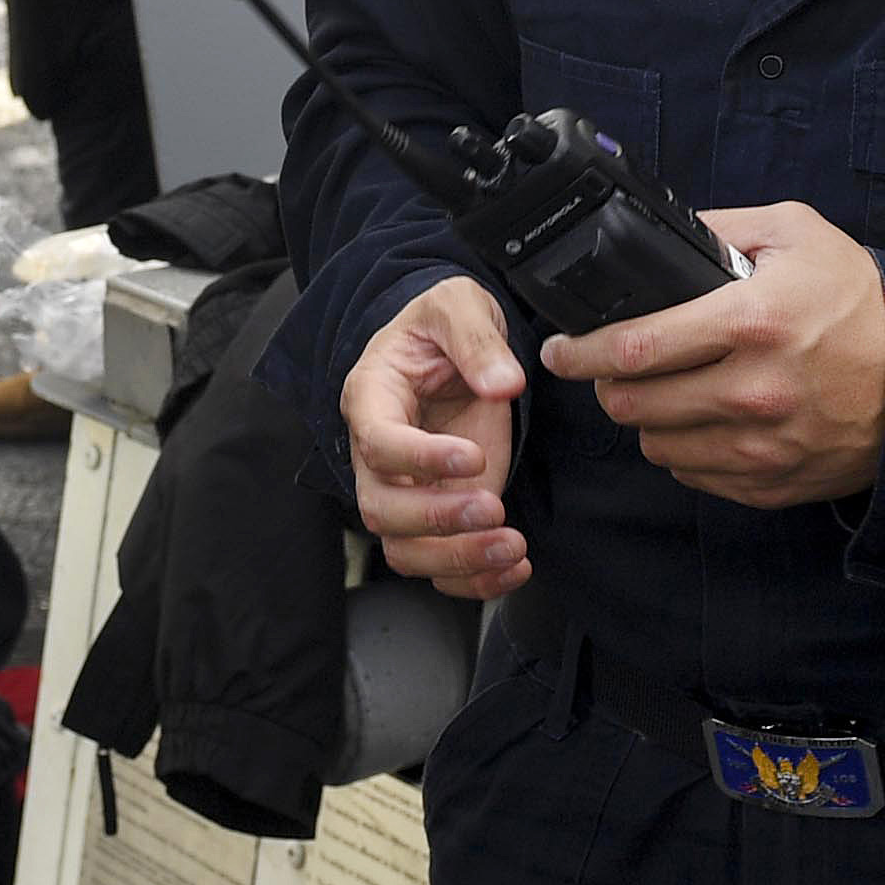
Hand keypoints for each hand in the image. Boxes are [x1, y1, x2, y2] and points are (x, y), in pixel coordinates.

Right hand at [343, 277, 531, 598]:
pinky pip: (438, 564)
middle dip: (436, 520)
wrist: (451, 346)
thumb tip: (502, 383)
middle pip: (381, 509)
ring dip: (457, 559)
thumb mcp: (459, 305)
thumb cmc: (443, 323)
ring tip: (513, 549)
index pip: (378, 442)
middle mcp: (378, 453)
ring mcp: (408, 489)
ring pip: (405, 549)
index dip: (420, 458)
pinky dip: (473, 579)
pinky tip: (513, 568)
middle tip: (493, 508)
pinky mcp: (438, 511)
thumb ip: (477, 339)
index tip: (473, 457)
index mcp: (372, 397)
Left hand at [544, 211, 884, 508]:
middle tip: (611, 368)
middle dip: (607, 385)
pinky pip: (696, 476)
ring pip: (657, 445)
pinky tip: (704, 421)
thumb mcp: (797, 233)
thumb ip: (721, 229)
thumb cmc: (859, 300)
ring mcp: (763, 445)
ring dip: (648, 419)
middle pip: (632, 404)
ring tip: (664, 392)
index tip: (560, 349)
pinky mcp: (772, 483)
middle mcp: (752, 391)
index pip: (633, 347)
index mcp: (751, 322)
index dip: (580, 352)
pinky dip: (687, 450)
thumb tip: (655, 236)